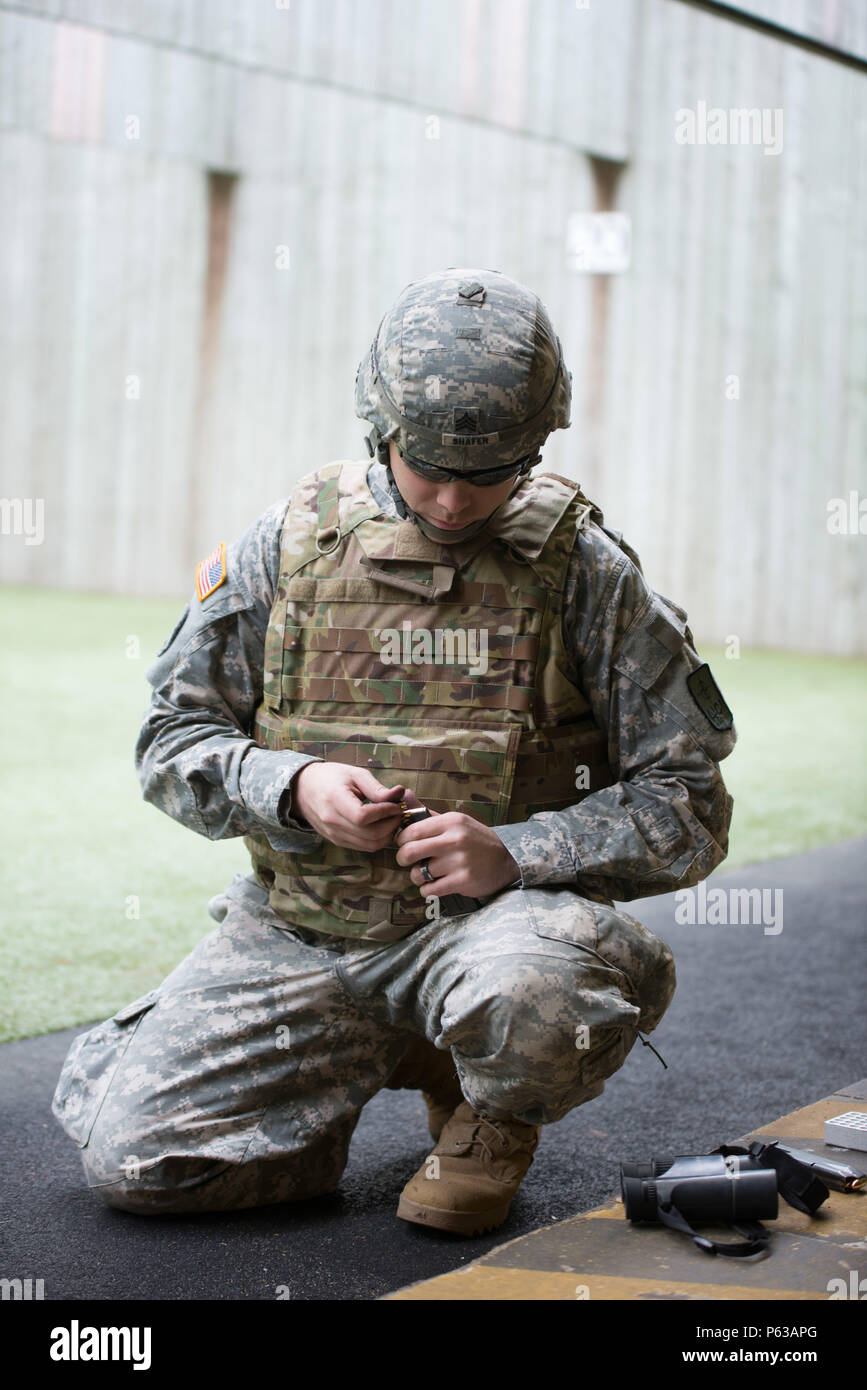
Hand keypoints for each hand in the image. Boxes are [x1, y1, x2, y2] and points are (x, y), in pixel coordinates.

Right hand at [292, 763, 405, 850]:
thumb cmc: (330, 777)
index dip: (385, 812)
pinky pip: (362, 847)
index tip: (395, 803)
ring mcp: (334, 835)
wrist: (303, 789)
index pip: (363, 817)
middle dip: (391, 825)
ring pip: (369, 845)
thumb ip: (376, 788)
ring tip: (391, 819)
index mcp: (334, 800)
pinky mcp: (337, 841)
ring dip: (387, 834)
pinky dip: (377, 839)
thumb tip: (399, 793)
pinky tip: (381, 825)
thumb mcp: (354, 774)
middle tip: (399, 812)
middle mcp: (332, 822)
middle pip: (369, 835)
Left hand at [394, 812, 520, 899]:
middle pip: (410, 852)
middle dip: (402, 859)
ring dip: (417, 876)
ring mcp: (460, 861)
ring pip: (418, 873)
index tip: (404, 845)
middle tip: (406, 861)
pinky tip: (434, 885)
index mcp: (451, 821)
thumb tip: (404, 793)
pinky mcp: (463, 881)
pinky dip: (427, 890)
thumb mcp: (456, 822)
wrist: (506, 861)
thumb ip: (428, 812)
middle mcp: (455, 839)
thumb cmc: (475, 840)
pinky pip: (430, 889)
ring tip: (426, 874)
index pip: (412, 831)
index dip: (401, 840)